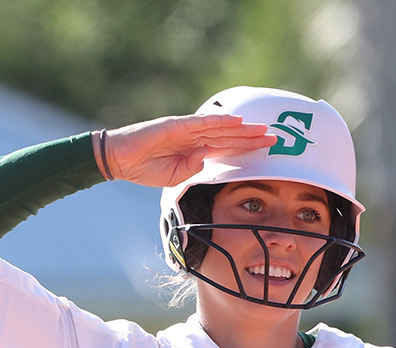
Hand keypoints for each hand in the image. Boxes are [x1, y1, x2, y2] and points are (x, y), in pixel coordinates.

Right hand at [98, 114, 276, 187]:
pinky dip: (220, 122)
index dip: (246, 148)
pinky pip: (203, 123)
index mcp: (195, 151)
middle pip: (229, 137)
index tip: (266, 150)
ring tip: (262, 130)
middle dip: (252, 138)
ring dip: (243, 130)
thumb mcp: (175, 178)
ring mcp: (187, 130)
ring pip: (221, 129)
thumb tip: (207, 160)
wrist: (120, 160)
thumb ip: (193, 169)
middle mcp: (195, 138)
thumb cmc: (144, 169)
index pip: (227, 149)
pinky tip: (237, 122)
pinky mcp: (177, 125)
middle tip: (275, 138)